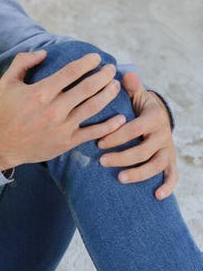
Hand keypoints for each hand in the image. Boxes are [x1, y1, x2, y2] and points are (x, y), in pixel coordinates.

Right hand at [0, 50, 125, 170]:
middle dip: (104, 75)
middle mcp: (54, 109)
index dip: (87, 62)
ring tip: (115, 86)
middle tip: (112, 69)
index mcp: (40, 92)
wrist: (1, 145)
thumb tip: (44, 52)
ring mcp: (62, 127)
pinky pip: (93, 133)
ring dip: (109, 94)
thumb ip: (23, 62)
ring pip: (93, 107)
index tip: (97, 58)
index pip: (71, 72)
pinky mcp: (66, 143)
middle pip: (88, 87)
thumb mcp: (7, 82)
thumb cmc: (5, 112)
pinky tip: (120, 118)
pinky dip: (109, 125)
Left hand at [97, 71, 177, 199]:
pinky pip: (173, 176)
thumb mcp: (137, 96)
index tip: (98, 142)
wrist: (158, 117)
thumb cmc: (140, 107)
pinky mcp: (170, 161)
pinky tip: (157, 196)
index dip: (117, 136)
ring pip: (156, 165)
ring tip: (120, 178)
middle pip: (144, 150)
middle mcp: (163, 134)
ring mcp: (168, 149)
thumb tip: (127, 74)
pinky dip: (168, 186)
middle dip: (122, 157)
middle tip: (101, 161)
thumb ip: (131, 88)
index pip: (135, 128)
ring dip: (139, 173)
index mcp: (154, 117)